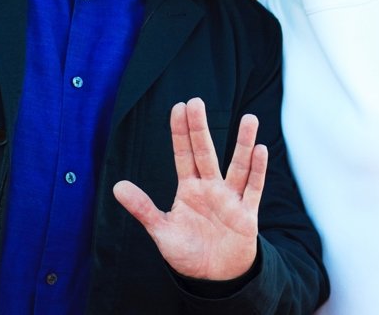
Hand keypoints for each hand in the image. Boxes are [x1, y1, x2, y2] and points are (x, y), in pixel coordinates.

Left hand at [113, 98, 266, 280]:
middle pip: (205, 152)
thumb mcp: (162, 231)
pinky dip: (259, 171)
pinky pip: (254, 189)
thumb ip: (143, 208)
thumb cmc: (188, 251)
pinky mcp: (247, 214)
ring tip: (250, 118)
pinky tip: (261, 150)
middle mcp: (211, 188)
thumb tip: (116, 186)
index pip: (183, 154)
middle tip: (196, 101)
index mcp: (189, 189)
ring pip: (239, 166)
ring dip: (243, 144)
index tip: (178, 107)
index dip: (180, 132)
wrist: (215, 278)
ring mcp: (230, 199)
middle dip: (200, 129)